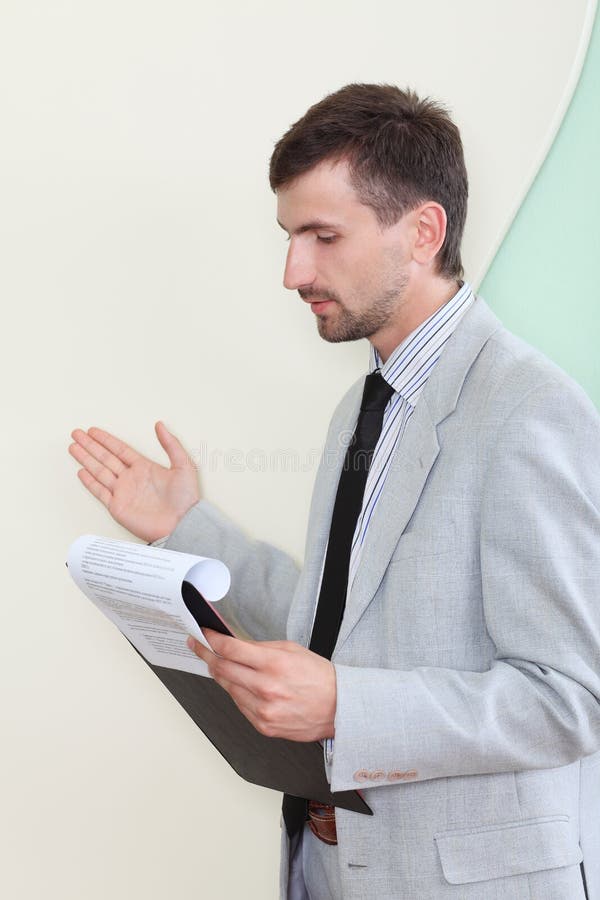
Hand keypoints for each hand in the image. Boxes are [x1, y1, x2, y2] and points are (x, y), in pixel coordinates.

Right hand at [69, 421, 199, 542]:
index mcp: (145, 468)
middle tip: (77, 433)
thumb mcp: (184, 465)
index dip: (106, 440)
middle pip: (105, 457)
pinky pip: (100, 492)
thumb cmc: (186, 499)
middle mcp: (131, 479)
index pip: (120, 450)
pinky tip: (82, 471)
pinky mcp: (118, 507)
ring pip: (99, 471)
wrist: (182, 525)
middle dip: (90, 446)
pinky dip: (90, 482)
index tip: (93, 431)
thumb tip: (160, 424)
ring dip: (86, 459)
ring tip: (73, 447)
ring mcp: (123, 492)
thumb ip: (171, 444)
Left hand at [188, 630, 335, 741]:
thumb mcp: (292, 650)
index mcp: (274, 665)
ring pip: (228, 689)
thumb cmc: (319, 678)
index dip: (212, 640)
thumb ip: (260, 648)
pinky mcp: (263, 726)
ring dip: (220, 675)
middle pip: (222, 669)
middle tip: (199, 647)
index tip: (203, 635)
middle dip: (206, 655)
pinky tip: (240, 685)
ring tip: (218, 664)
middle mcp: (266, 688)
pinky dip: (236, 693)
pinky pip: (239, 706)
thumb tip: (235, 645)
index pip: (230, 650)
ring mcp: (263, 710)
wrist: (339, 708)